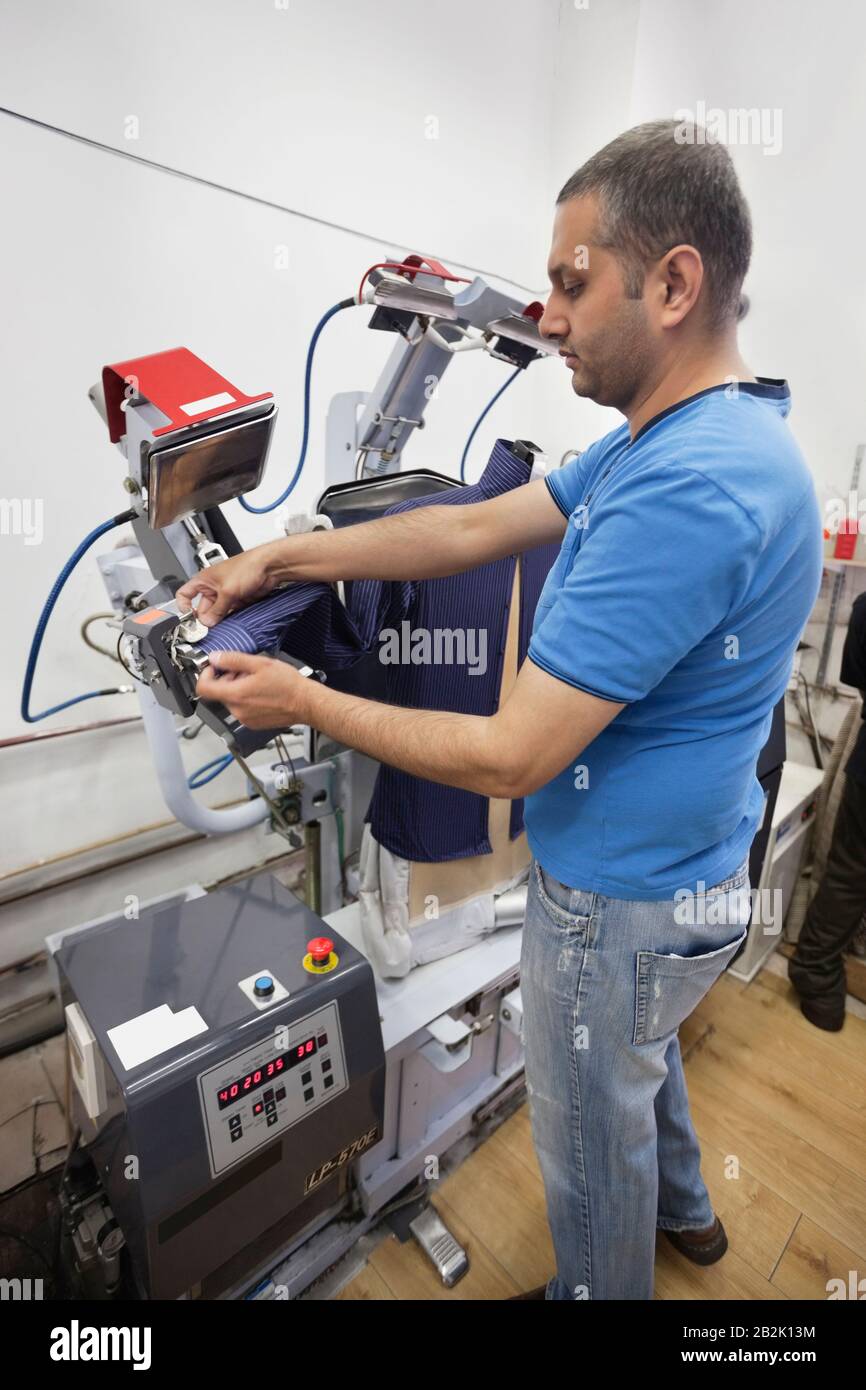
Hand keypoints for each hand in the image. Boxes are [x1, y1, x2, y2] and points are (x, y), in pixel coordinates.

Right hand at [176, 542, 286, 626]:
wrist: (269, 567)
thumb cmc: (247, 566)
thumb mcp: (227, 591)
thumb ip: (217, 609)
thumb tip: (207, 622)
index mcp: (204, 580)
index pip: (184, 594)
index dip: (183, 607)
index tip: (188, 619)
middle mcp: (213, 587)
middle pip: (202, 608)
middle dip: (204, 619)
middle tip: (207, 630)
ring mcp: (225, 595)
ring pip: (216, 613)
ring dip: (217, 621)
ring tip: (218, 629)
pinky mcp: (237, 600)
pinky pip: (229, 614)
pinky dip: (228, 620)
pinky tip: (229, 626)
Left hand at [195, 650, 310, 728]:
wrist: (305, 703)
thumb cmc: (288, 685)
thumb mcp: (260, 663)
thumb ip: (233, 660)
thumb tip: (215, 658)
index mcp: (236, 695)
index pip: (203, 688)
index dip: (205, 675)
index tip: (214, 668)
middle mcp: (237, 710)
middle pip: (219, 693)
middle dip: (227, 679)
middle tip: (244, 671)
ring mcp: (244, 719)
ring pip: (230, 700)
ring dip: (237, 689)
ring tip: (256, 681)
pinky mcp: (252, 724)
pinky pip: (240, 709)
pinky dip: (245, 699)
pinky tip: (261, 692)